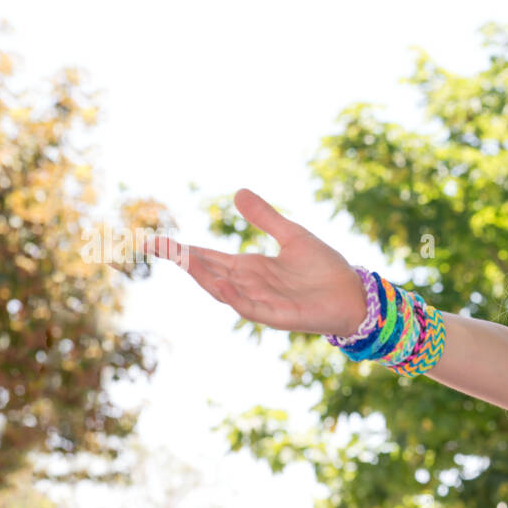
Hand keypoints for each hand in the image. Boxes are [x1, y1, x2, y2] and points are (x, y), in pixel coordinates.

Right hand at [142, 189, 369, 337]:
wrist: (353, 294)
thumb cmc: (325, 269)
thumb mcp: (292, 235)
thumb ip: (265, 217)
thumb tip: (238, 192)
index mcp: (250, 268)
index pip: (209, 258)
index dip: (183, 250)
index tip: (155, 241)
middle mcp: (250, 285)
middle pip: (208, 273)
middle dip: (182, 261)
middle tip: (153, 246)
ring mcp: (261, 302)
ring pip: (223, 291)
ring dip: (202, 277)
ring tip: (181, 259)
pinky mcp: (277, 316)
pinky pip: (250, 307)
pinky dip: (234, 298)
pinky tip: (221, 284)